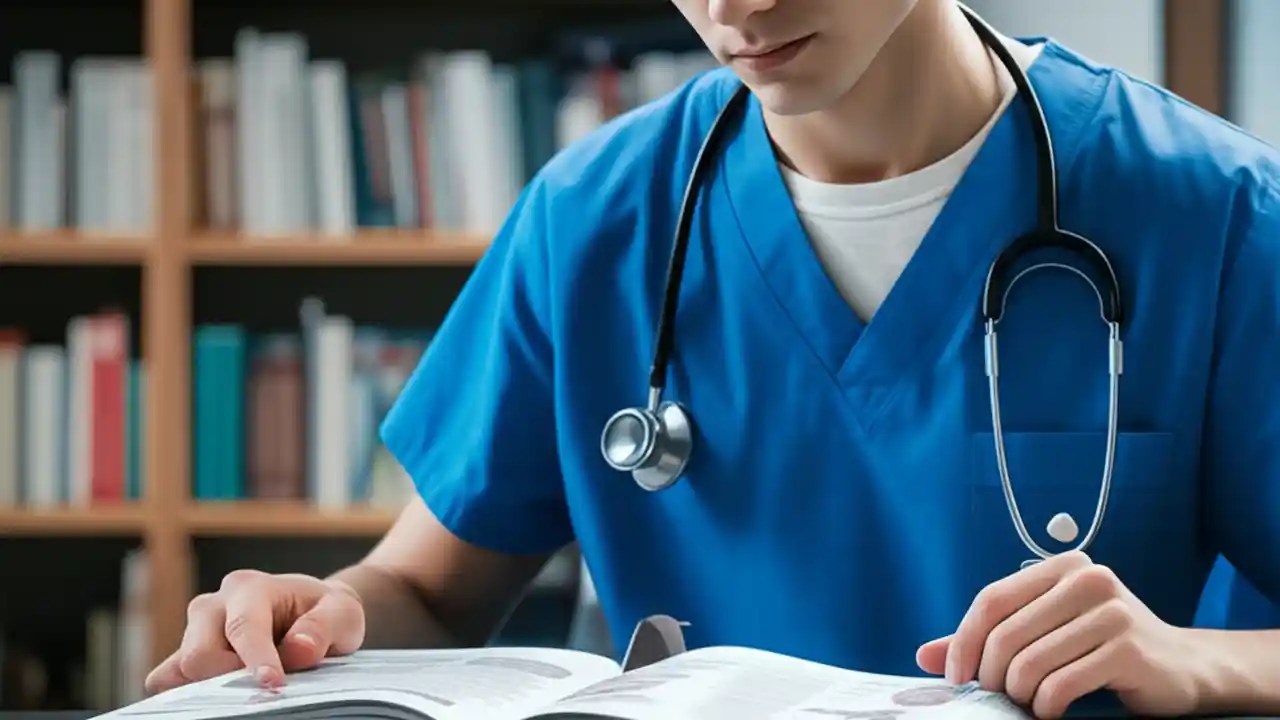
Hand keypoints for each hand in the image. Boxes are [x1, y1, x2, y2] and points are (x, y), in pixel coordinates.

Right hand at [144, 570, 365, 695]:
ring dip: (210, 687)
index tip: (274, 685)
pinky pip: (167, 679)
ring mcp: (194, 630)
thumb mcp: (343, 613)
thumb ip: (325, 627)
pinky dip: (188, 694)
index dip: (256, 660)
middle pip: (198, 653)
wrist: (311, 612)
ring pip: (179, 670)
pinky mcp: (184, 654)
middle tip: (267, 687)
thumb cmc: (325, 611)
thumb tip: (298, 649)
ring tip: (247, 688)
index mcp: (250, 587)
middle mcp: (214, 604)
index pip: (244, 626)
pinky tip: (220, 699)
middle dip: (228, 678)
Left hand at [916, 551, 1205, 718]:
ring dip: (1021, 694)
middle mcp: (1088, 579)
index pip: (991, 600)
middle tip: (998, 696)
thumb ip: (986, 639)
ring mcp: (1112, 612)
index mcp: (1062, 566)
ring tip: (1032, 701)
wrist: (1181, 667)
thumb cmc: (1103, 648)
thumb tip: (924, 655)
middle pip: (1005, 634)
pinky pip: (1060, 685)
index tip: (955, 676)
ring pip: (1029, 664)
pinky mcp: (1128, 650)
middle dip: (991, 676)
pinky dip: (1047, 705)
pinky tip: (1054, 708)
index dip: (963, 641)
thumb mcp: (1044, 632)